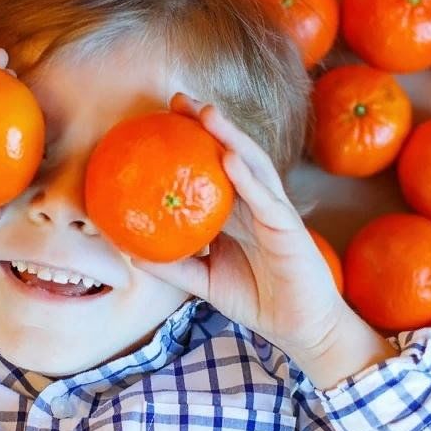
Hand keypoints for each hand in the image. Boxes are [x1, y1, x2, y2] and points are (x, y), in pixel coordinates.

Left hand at [134, 94, 393, 389]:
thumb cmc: (257, 300)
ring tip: (207, 114)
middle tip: (179, 99)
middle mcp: (256, 203)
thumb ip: (172, 266)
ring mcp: (274, 212)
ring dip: (230, 137)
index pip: (212, 166)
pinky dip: (249, 178)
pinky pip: (267, 199)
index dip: (192, 140)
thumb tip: (130, 252)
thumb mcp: (204, 282)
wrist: (300, 330)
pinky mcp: (289, 229)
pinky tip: (231, 157)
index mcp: (237, 211)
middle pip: (232, 153)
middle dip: (209, 124)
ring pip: (252, 166)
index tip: (162, 117)